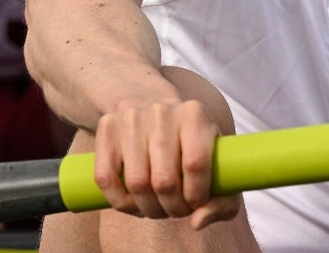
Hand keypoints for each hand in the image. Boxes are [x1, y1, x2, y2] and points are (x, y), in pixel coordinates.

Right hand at [92, 95, 240, 228]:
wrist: (153, 107)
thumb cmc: (190, 145)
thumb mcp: (217, 167)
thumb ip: (222, 202)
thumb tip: (198, 222)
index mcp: (194, 114)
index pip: (195, 164)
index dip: (195, 196)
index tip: (195, 204)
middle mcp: (161, 111)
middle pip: (164, 180)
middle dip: (171, 208)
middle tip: (175, 210)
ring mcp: (131, 117)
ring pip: (136, 183)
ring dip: (147, 208)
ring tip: (157, 207)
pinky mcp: (107, 127)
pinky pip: (106, 178)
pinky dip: (120, 202)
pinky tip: (134, 203)